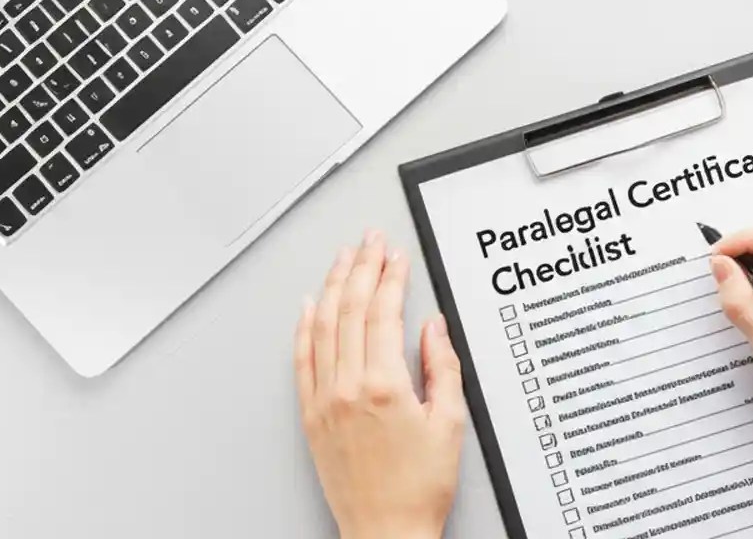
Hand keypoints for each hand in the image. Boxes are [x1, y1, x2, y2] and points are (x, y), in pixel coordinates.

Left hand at [295, 231, 465, 538]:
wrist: (385, 532)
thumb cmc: (419, 489)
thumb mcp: (450, 423)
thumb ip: (442, 368)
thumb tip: (434, 329)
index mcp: (384, 386)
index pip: (384, 313)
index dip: (391, 278)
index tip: (397, 257)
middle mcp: (348, 388)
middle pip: (351, 310)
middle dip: (362, 268)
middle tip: (371, 242)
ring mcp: (324, 401)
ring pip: (323, 326)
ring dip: (333, 286)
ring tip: (343, 259)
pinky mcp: (311, 417)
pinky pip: (302, 360)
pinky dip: (304, 327)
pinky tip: (310, 307)